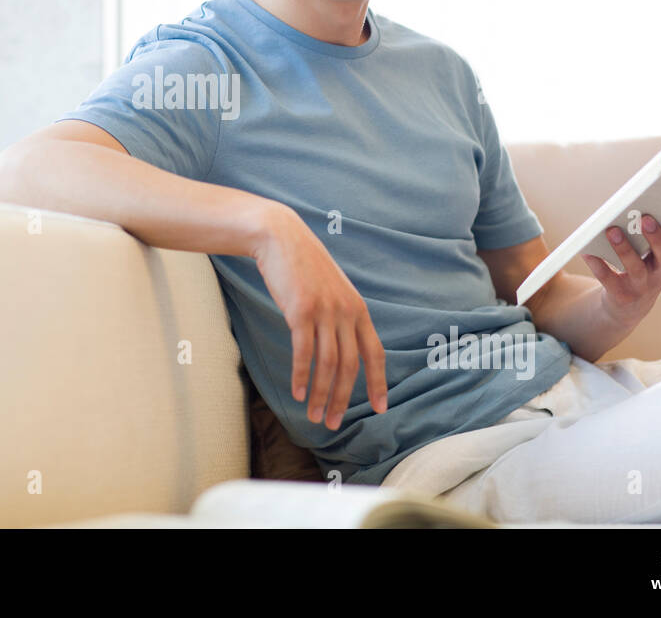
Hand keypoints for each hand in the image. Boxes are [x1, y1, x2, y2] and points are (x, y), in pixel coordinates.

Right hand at [250, 203, 388, 430]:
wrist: (281, 237)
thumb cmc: (303, 266)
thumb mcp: (331, 289)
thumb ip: (340, 315)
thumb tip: (341, 346)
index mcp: (358, 309)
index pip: (375, 353)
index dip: (378, 383)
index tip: (380, 409)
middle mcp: (346, 312)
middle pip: (350, 365)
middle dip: (343, 398)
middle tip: (334, 423)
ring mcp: (325, 311)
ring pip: (328, 364)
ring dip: (321, 394)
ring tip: (314, 416)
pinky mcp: (301, 311)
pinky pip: (304, 352)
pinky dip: (302, 376)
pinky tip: (298, 393)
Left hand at [581, 208, 660, 326]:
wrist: (628, 306)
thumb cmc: (639, 265)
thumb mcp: (650, 250)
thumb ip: (648, 229)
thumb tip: (635, 199)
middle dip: (657, 237)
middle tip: (646, 218)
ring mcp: (643, 285)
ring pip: (637, 268)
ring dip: (625, 249)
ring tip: (612, 231)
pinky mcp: (623, 295)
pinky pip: (609, 280)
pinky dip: (598, 266)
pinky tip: (587, 253)